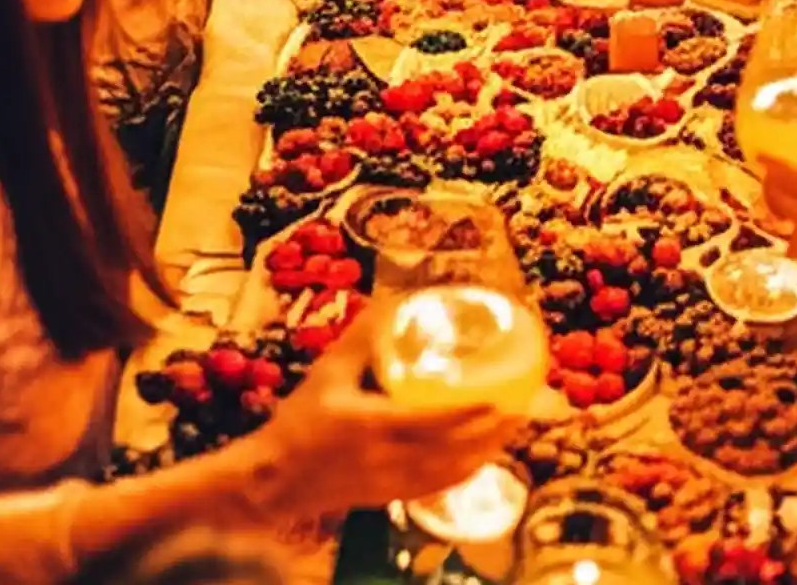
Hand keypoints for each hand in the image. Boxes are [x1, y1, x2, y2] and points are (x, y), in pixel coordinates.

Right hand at [248, 304, 520, 516]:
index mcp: (373, 425)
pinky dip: (466, 471)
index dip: (471, 414)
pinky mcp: (393, 497)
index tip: (502, 398)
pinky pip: (440, 486)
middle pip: (456, 450)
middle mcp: (390, 459)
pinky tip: (483, 455)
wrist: (274, 479)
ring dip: (488, 452)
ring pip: (454, 471)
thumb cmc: (299, 422)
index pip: (433, 423)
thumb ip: (361, 339)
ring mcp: (394, 483)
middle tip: (523, 407)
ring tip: (513, 427)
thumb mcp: (327, 373)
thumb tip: (391, 299)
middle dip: (494, 432)